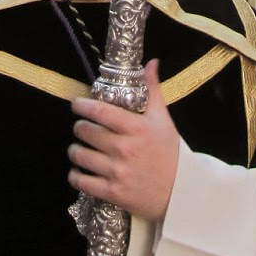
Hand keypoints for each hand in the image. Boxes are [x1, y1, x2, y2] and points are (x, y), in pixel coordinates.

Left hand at [69, 60, 179, 222]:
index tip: (76, 104)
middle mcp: (125, 149)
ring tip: (78, 149)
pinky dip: (76, 176)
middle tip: (81, 128)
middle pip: (87, 132)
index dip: (82, 106)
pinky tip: (79, 172)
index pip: (101, 111)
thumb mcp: (163, 119)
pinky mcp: (113, 192)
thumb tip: (151, 62)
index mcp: (137, 128)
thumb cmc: (170, 153)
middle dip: (79, 128)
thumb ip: (153, 90)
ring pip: (81, 156)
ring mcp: (118, 172)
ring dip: (75, 151)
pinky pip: (82, 182)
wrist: (181, 193)